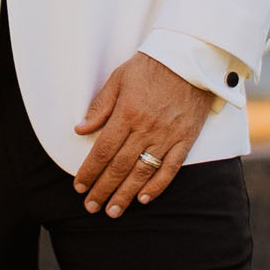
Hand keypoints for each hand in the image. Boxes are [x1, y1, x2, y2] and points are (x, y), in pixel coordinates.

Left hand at [72, 54, 215, 217]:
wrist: (190, 58)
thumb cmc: (150, 66)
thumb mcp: (118, 79)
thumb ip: (100, 107)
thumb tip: (80, 129)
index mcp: (126, 113)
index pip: (102, 151)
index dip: (89, 172)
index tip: (79, 186)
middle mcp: (146, 128)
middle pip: (119, 166)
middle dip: (103, 189)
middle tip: (91, 207)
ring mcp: (167, 136)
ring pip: (143, 172)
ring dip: (126, 195)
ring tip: (113, 211)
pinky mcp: (185, 139)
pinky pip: (170, 168)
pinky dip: (157, 186)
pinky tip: (144, 199)